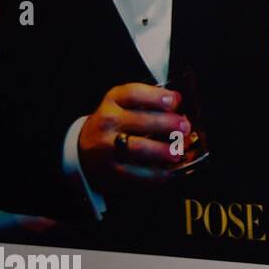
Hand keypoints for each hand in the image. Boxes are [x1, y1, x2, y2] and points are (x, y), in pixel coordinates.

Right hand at [76, 83, 191, 193]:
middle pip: (140, 120)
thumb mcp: (124, 104)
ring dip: (162, 151)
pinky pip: (135, 174)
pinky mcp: (110, 170)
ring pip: (138, 148)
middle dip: (167, 124)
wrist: (84, 148)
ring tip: (178, 152)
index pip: (133, 94)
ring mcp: (106, 147)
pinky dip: (155, 174)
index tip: (175, 100)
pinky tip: (167, 171)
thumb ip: (149, 102)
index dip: (156, 97)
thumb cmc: (115, 123)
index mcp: (113, 101)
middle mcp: (108, 122)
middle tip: (185, 127)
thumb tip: (180, 105)